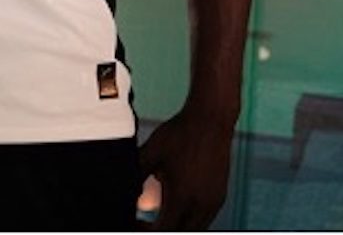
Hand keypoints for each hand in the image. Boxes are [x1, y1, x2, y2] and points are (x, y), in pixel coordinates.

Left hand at [136, 104, 235, 229]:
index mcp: (181, 198)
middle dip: (162, 231)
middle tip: (142, 224)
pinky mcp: (219, 196)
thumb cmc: (177, 135)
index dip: (145, 230)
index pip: (164, 231)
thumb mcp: (148, 155)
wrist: (209, 120)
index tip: (133, 224)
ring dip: (176, 227)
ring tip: (157, 219)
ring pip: (194, 228)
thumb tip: (123, 195)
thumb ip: (134, 178)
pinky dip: (189, 221)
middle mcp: (201, 205)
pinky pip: (204, 219)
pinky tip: (174, 207)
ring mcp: (213, 202)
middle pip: (180, 233)